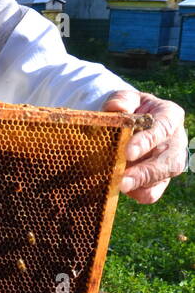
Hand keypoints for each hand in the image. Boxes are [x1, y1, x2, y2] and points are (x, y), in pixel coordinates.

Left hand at [102, 89, 188, 203]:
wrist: (130, 124)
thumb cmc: (131, 110)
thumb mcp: (127, 99)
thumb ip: (122, 100)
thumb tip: (117, 108)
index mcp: (170, 116)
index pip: (163, 128)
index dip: (147, 141)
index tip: (129, 153)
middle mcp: (176, 141)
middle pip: (168, 161)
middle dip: (144, 172)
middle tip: (123, 181)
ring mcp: (170, 162)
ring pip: (161, 179)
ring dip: (139, 184)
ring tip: (119, 185)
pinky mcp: (161, 180)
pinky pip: (153, 194)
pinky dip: (137, 193)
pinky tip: (122, 188)